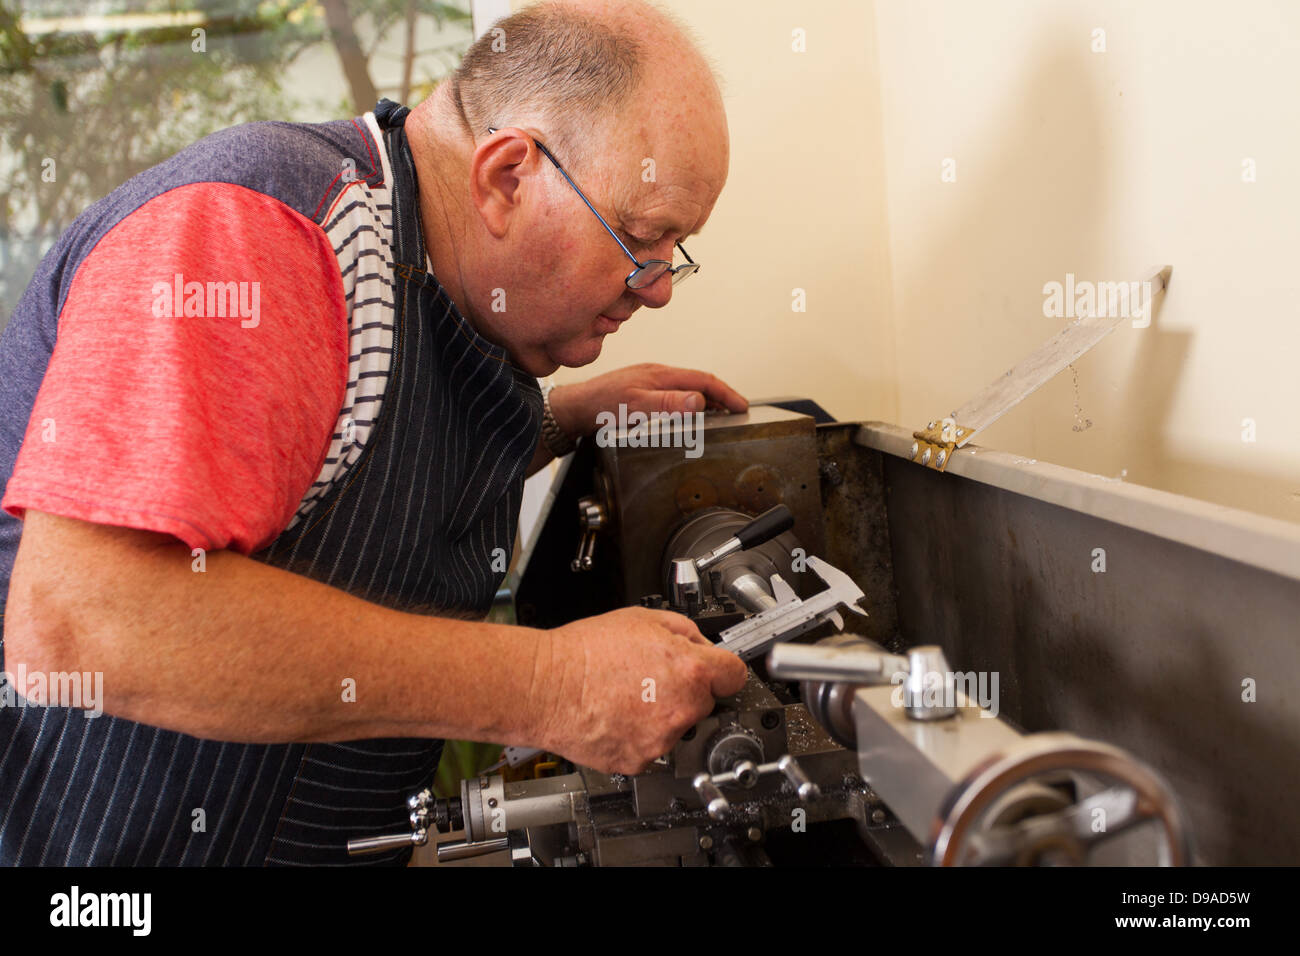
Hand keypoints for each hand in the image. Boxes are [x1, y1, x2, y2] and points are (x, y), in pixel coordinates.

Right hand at [534, 606, 748, 773]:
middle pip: (705, 702)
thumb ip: (685, 632)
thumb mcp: (643, 618)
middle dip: (686, 690)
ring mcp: (662, 739)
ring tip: (628, 695)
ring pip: (678, 726)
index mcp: (690, 670)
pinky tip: (618, 714)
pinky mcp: (640, 761)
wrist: (546, 686)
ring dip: (663, 714)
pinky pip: (652, 746)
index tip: (716, 672)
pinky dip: (640, 735)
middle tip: (652, 678)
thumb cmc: (585, 652)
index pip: (735, 676)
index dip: (723, 670)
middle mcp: (682, 710)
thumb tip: (702, 645)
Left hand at [549, 363, 747, 438]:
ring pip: (687, 388)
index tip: (741, 405)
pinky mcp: (642, 390)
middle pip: (699, 382)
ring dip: (707, 400)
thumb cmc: (600, 405)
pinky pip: (675, 393)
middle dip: (721, 395)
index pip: (703, 380)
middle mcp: (658, 374)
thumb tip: (699, 400)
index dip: (726, 393)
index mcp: (661, 375)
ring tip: (720, 415)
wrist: (575, 407)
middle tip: (737, 411)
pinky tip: (688, 414)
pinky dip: (690, 403)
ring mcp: (650, 381)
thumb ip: (668, 403)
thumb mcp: (636, 406)